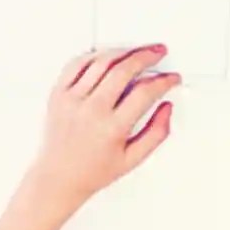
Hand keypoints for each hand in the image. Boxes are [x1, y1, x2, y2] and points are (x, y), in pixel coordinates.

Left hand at [30, 45, 181, 208]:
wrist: (58, 178)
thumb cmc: (93, 171)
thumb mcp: (133, 159)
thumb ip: (156, 133)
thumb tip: (166, 107)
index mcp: (112, 128)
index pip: (145, 92)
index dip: (164, 81)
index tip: (171, 78)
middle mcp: (91, 111)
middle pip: (124, 69)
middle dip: (147, 56)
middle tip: (158, 52)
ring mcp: (72, 100)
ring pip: (102, 62)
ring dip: (124, 51)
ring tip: (137, 51)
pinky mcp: (58, 94)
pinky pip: (77, 64)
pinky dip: (95, 55)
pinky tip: (108, 55)